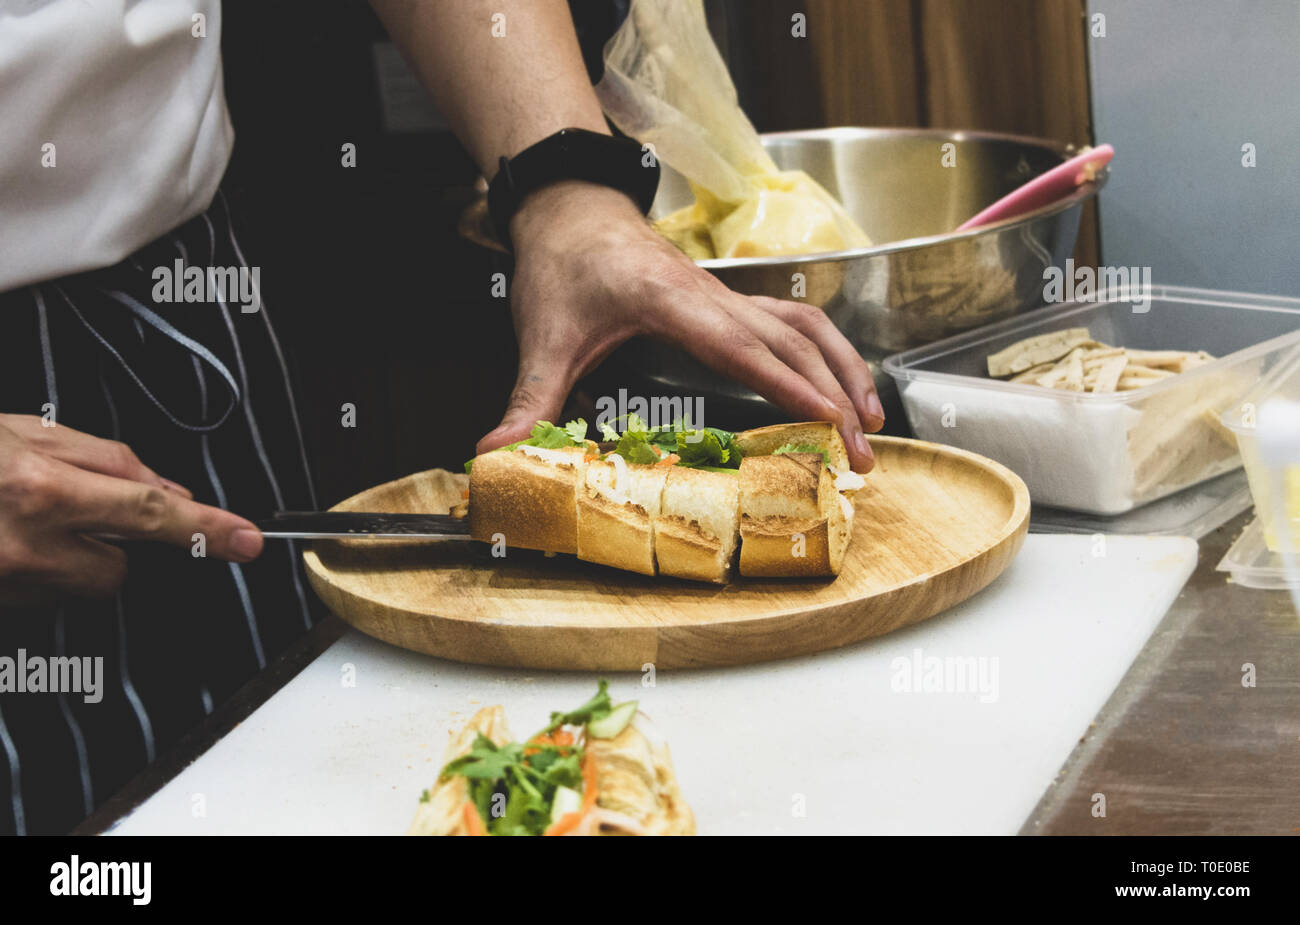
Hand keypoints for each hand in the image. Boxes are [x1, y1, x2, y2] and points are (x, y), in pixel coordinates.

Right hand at [0, 414, 263, 604]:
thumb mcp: (28, 433)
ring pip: (75, 589)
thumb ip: (108, 462)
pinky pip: (36, 598)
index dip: (204, 529)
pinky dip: (33, 573)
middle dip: (110, 545)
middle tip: (68, 510)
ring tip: (20, 520)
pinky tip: (5, 539)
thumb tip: (170, 493)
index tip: (245, 541)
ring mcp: (5, 583)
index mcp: (40, 489)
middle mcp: (23, 546)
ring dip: (66, 560)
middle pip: (117, 570)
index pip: (149, 513)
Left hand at [476, 180, 884, 471]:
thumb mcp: (542, 337)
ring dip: (847, 371)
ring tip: (872, 425)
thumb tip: (497, 450)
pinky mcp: (730, 300)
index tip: (831, 422)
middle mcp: (713, 296)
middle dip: (837, 400)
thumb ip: (529, 398)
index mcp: (671, 302)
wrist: (571, 208)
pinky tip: (839, 386)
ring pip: (808, 327)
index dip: (791, 387)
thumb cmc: (562, 264)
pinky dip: (826, 353)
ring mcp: (728, 295)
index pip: (744, 349)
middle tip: (863, 459)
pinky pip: (795, 321)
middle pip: (794, 344)